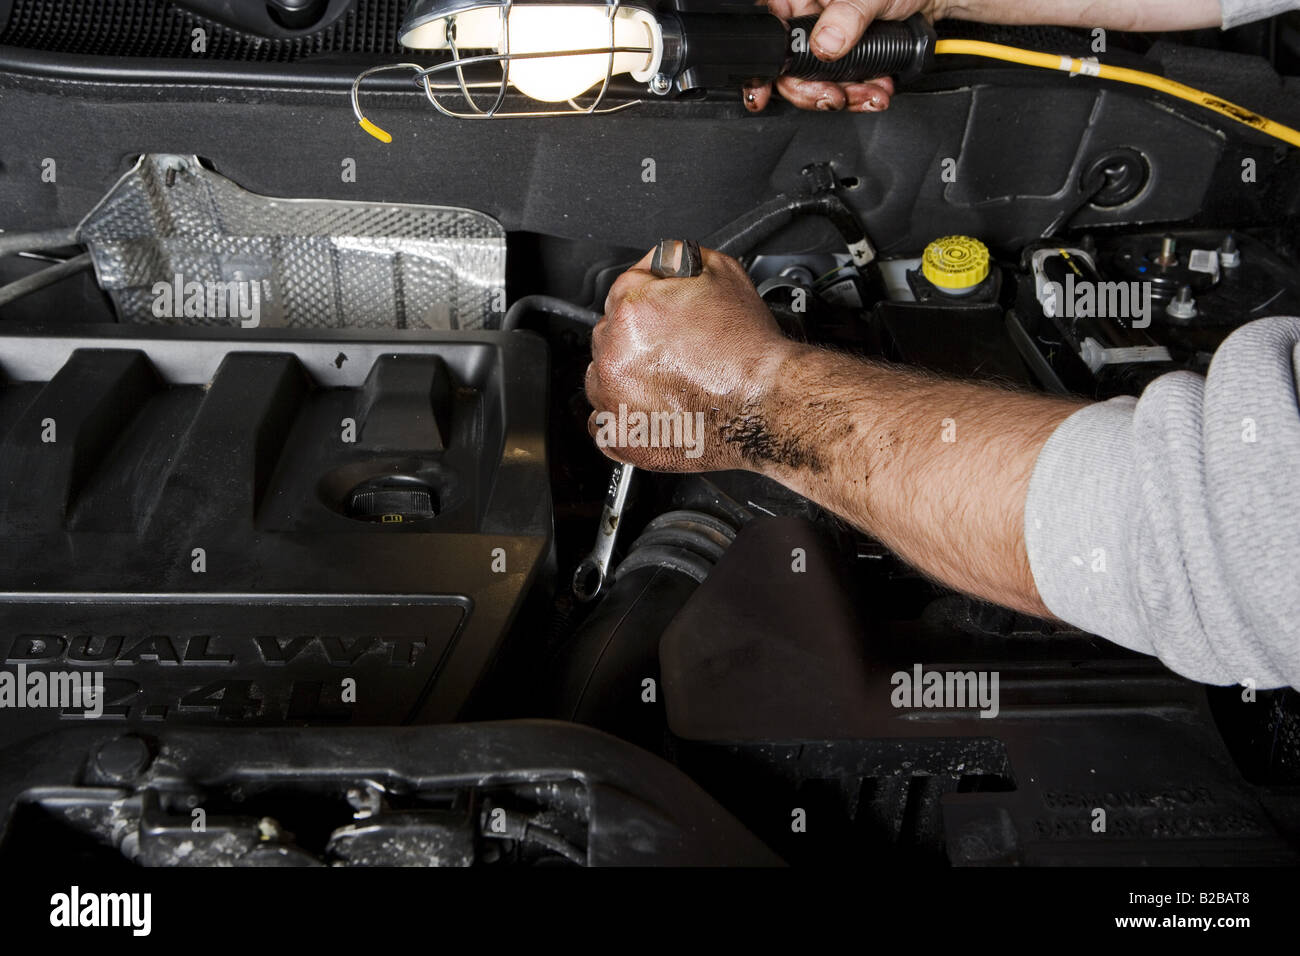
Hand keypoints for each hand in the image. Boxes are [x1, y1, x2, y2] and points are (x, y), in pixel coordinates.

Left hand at [585, 246, 794, 472]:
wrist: (766, 403)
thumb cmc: (749, 349)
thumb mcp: (722, 272)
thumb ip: (676, 258)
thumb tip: (660, 261)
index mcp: (632, 312)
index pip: (625, 288)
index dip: (651, 296)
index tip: (667, 310)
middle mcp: (614, 356)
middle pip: (609, 332)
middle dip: (636, 335)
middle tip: (674, 347)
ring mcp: (613, 400)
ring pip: (601, 375)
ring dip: (624, 374)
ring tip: (666, 378)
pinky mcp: (620, 436)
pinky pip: (602, 421)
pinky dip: (621, 415)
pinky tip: (651, 407)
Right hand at [744, 0, 945, 112]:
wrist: (933, 1)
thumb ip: (849, 14)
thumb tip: (825, 43)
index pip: (771, 31)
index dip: (765, 65)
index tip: (762, 92)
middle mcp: (809, 17)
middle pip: (790, 67)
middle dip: (815, 90)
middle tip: (836, 96)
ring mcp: (825, 41)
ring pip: (816, 82)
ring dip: (844, 96)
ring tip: (871, 93)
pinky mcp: (843, 60)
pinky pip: (839, 86)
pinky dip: (858, 94)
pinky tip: (876, 89)